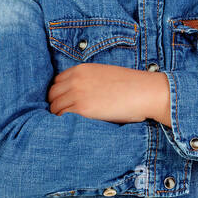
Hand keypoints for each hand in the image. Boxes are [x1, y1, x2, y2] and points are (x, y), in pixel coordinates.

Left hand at [47, 63, 168, 124]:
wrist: (144, 92)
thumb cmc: (130, 86)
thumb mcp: (104, 75)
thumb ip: (88, 82)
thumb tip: (79, 96)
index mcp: (81, 69)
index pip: (57, 82)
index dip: (59, 93)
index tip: (64, 102)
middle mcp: (75, 80)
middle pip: (52, 94)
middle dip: (56, 104)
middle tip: (65, 116)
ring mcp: (77, 94)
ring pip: (54, 107)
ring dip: (59, 116)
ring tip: (68, 125)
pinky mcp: (82, 109)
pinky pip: (62, 117)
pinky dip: (63, 123)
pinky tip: (72, 128)